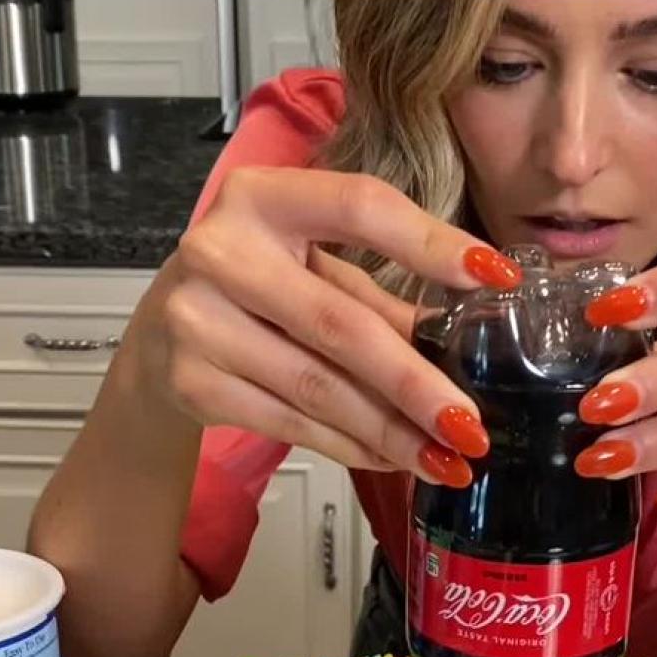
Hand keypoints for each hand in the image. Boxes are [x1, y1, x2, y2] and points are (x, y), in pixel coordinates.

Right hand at [154, 166, 520, 484]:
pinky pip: (291, 423)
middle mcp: (222, 251)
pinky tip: (390, 459)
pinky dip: (350, 446)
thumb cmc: (255, 290)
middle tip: (471, 425)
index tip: (496, 277)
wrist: (160, 339)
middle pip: (340, 324)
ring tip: (443, 458)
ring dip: (390, 431)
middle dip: (416, 384)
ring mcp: (198, 320)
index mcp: (263, 198)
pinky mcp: (193, 382)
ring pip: (318, 387)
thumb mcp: (314, 269)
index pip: (360, 207)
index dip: (430, 242)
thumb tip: (462, 342)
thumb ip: (379, 297)